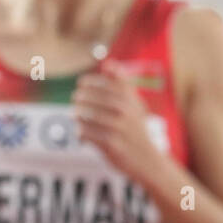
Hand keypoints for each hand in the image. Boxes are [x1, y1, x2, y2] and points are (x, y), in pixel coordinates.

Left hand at [71, 58, 163, 183]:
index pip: (104, 83)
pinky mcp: (111, 144)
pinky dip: (80, 132)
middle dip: (80, 97)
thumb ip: (121, 83)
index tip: (81, 83)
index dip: (89, 81)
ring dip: (77, 114)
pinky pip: (86, 133)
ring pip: (86, 116)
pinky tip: (81, 133)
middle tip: (76, 99)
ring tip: (75, 115)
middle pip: (91, 98)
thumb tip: (108, 62)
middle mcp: (125, 111)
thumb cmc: (136, 127)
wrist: (148, 159)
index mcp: (130, 99)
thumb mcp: (134, 103)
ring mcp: (118, 128)